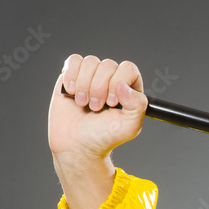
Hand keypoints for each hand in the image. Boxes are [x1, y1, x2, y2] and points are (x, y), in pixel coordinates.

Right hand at [47, 54, 146, 208]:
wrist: (77, 148)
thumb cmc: (105, 140)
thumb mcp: (130, 126)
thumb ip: (137, 104)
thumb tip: (124, 85)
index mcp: (130, 88)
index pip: (128, 68)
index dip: (118, 83)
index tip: (111, 103)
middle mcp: (111, 79)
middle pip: (107, 65)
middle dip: (99, 89)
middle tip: (95, 109)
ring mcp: (91, 77)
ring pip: (90, 63)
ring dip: (85, 86)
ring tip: (84, 106)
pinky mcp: (71, 76)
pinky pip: (73, 60)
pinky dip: (71, 76)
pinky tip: (71, 94)